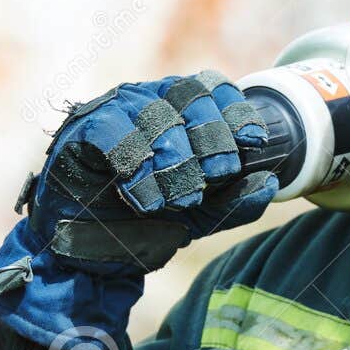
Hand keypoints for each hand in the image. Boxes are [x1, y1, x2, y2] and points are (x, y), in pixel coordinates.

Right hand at [0, 70, 277, 346]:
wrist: (88, 261)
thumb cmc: (141, 228)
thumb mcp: (199, 217)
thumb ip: (233, 200)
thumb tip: (270, 181)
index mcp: (175, 112)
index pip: (212, 87)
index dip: (236, 111)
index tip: (252, 141)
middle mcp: (145, 102)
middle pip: (190, 97)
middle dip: (211, 139)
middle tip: (214, 176)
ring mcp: (111, 113)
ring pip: (155, 116)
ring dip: (175, 162)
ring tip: (176, 201)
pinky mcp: (79, 133)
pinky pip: (114, 132)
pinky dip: (135, 165)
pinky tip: (140, 196)